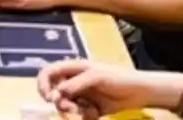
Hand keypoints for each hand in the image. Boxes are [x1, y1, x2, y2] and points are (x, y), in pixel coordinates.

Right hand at [37, 60, 165, 118]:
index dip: (43, 84)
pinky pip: (77, 115)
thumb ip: (76, 83)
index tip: (48, 97)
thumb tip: (58, 92)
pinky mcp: (88, 108)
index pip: (49, 73)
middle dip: (60, 102)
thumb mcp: (96, 77)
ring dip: (73, 111)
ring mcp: (81, 95)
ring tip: (88, 112)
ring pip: (66, 106)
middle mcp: (74, 81)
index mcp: (73, 68)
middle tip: (70, 109)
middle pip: (54, 92)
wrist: (139, 92)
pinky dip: (84, 116)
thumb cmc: (118, 77)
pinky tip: (95, 113)